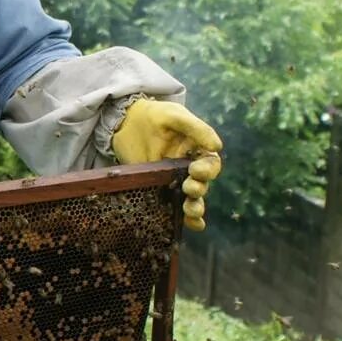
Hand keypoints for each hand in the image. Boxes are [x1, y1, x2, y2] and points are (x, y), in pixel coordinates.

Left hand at [112, 98, 221, 231]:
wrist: (124, 120)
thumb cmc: (154, 115)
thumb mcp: (174, 116)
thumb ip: (196, 128)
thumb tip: (217, 146)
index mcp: (197, 149)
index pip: (210, 163)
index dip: (207, 169)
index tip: (196, 170)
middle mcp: (188, 167)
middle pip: (202, 184)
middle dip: (199, 189)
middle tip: (190, 187)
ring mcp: (172, 179)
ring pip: (191, 198)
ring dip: (195, 207)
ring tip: (191, 210)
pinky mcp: (156, 187)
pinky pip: (172, 204)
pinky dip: (184, 218)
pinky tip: (191, 225)